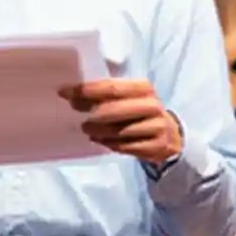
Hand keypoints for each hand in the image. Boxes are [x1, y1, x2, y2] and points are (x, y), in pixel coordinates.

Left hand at [59, 79, 180, 163]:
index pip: (111, 88)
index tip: (65, 93)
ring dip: (98, 132)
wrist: (170, 135)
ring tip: (89, 131)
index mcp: (143, 88)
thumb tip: (71, 92)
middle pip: (113, 110)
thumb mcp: (129, 98)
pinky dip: (110, 144)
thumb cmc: (139, 113)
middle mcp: (152, 105)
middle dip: (91, 116)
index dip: (86, 91)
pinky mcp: (156, 146)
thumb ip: (106, 93)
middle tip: (79, 120)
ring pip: (118, 131)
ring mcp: (156, 126)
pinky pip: (125, 147)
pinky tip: (102, 141)